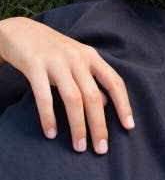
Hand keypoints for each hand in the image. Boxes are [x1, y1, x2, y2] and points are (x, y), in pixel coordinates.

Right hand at [0, 17, 133, 153]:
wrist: (20, 31)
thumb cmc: (52, 50)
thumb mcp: (76, 61)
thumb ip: (91, 80)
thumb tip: (106, 103)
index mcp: (91, 56)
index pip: (114, 82)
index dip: (123, 104)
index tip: (129, 126)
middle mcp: (77, 58)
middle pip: (94, 96)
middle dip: (100, 125)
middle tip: (101, 149)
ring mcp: (57, 62)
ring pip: (73, 98)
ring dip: (78, 125)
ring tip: (80, 146)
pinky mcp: (35, 66)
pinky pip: (44, 96)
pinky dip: (49, 116)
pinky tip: (51, 133)